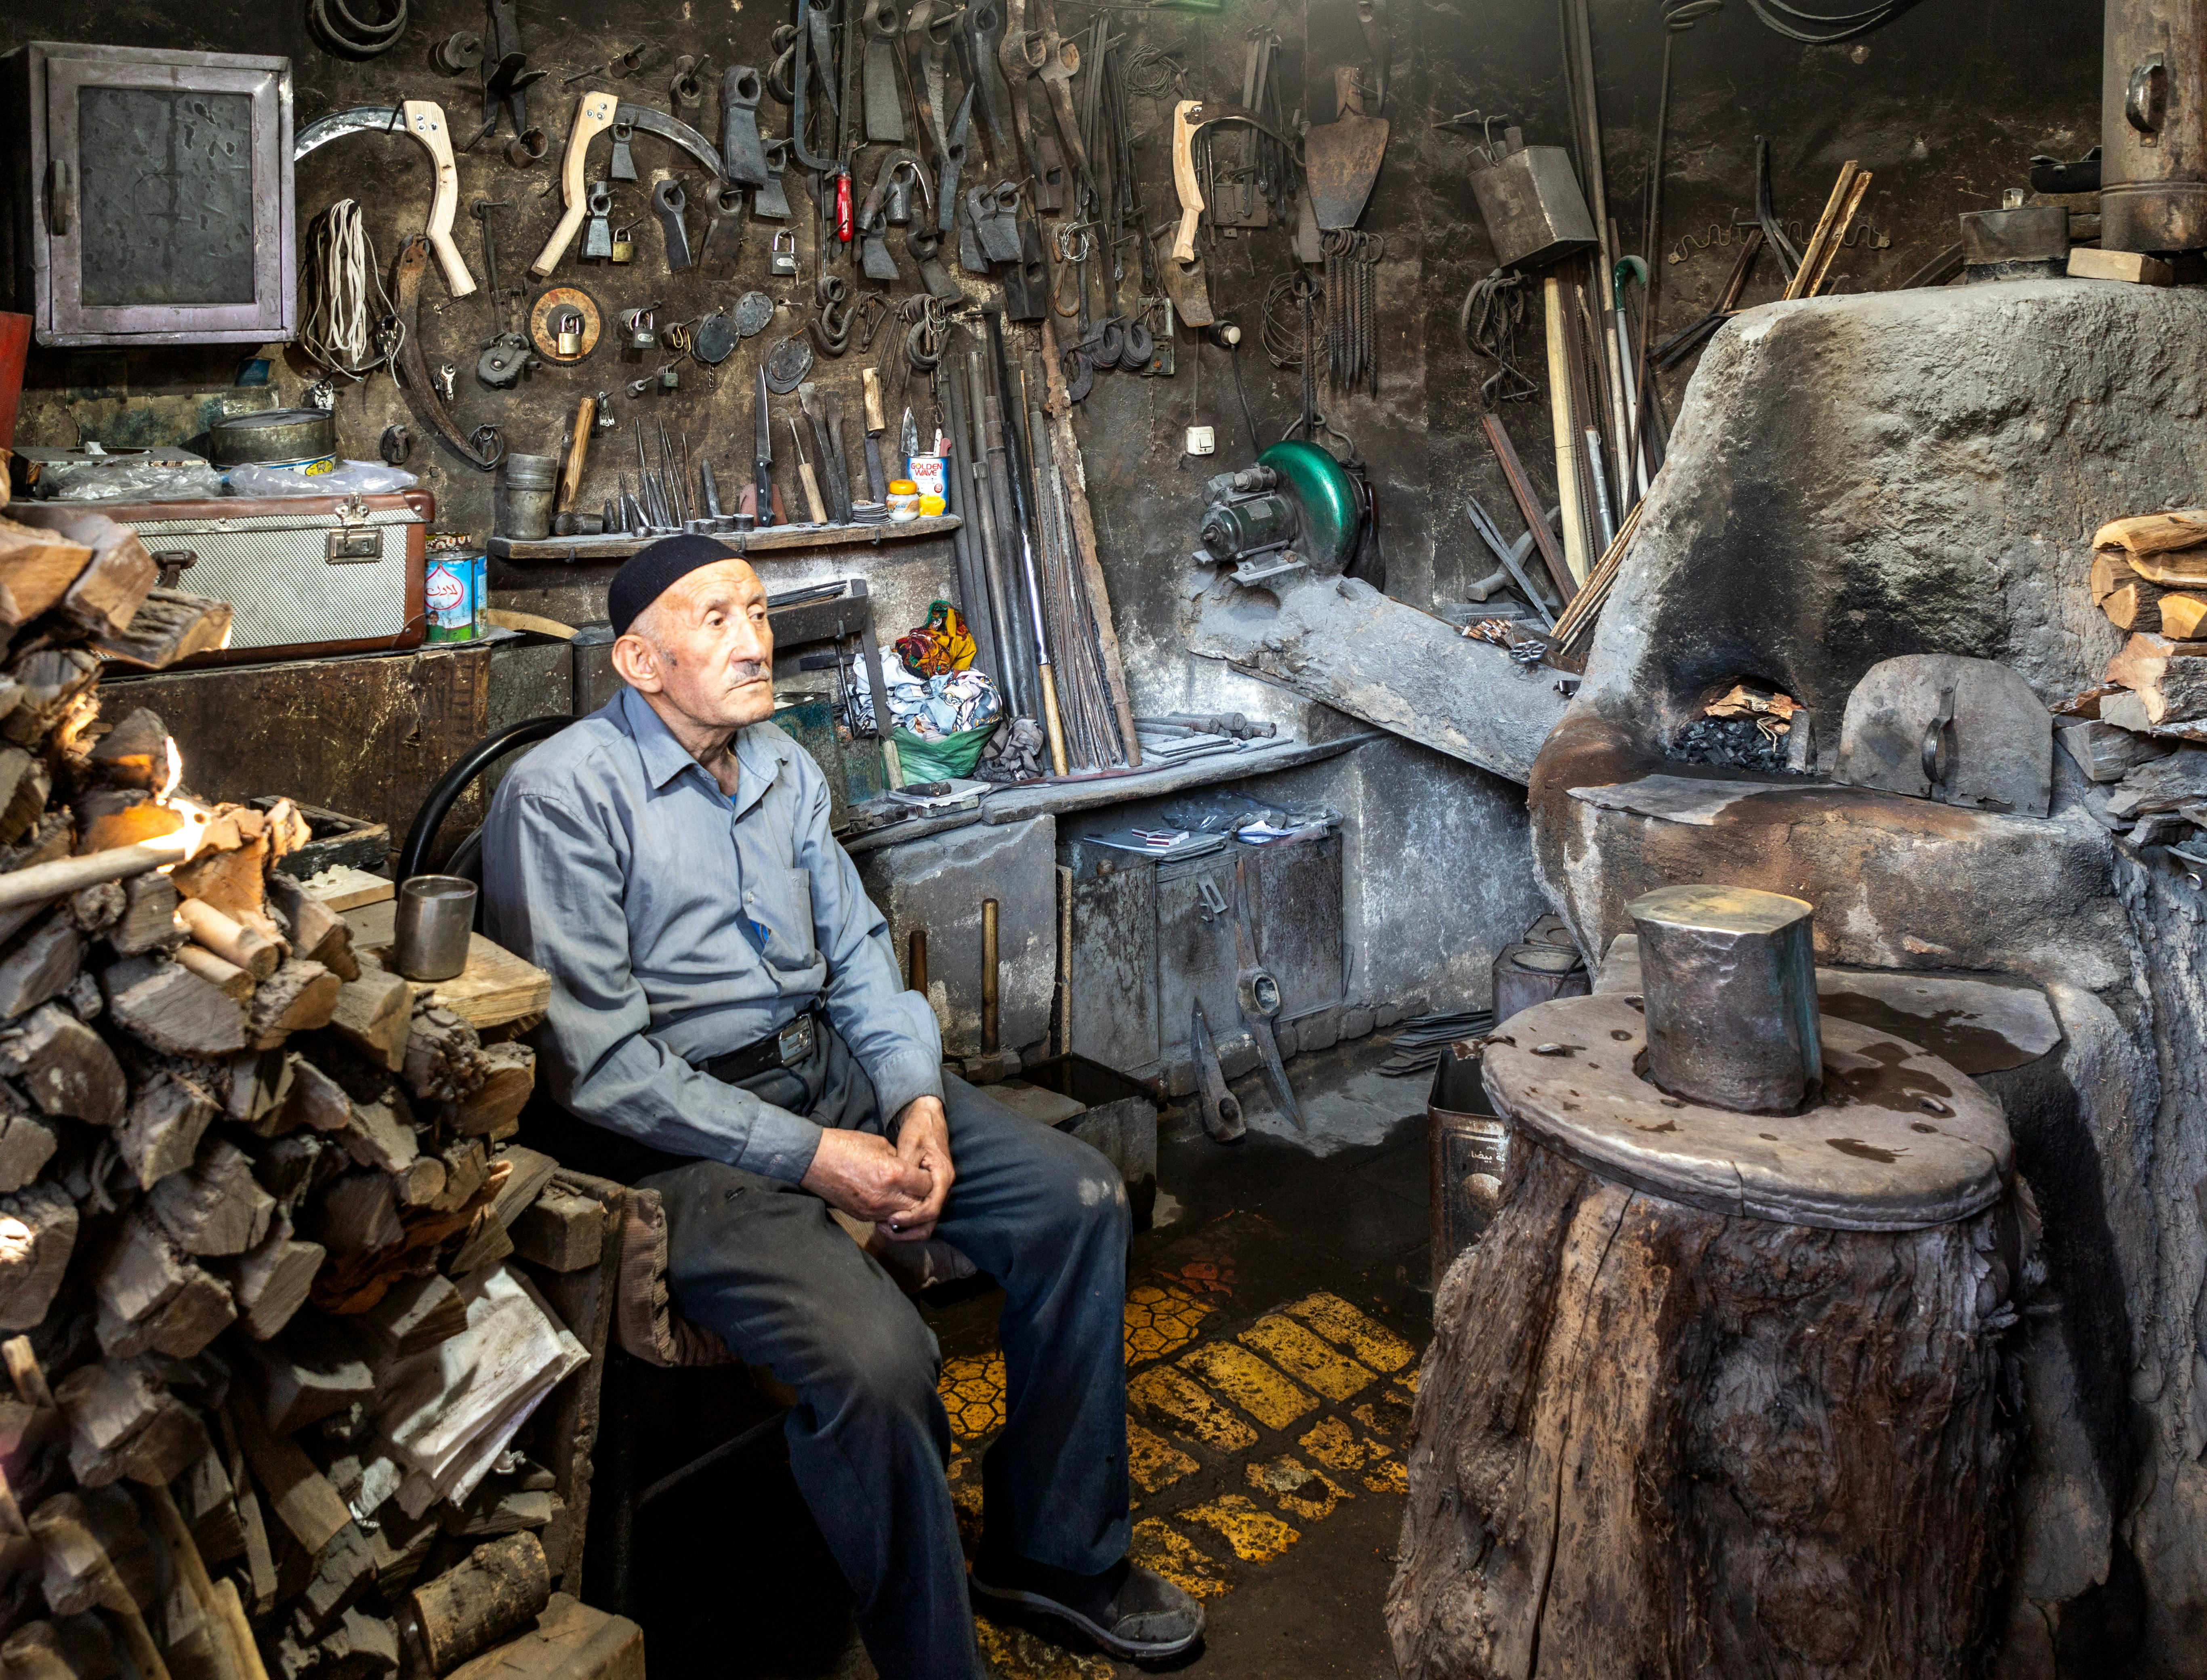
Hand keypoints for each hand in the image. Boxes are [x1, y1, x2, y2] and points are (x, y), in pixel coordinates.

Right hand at [801, 1127, 933, 1226]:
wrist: (814, 1160)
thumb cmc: (845, 1146)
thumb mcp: (880, 1145)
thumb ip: (900, 1159)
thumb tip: (911, 1169)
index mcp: (894, 1174)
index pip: (927, 1186)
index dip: (928, 1179)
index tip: (924, 1173)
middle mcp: (887, 1196)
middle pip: (920, 1206)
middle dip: (923, 1197)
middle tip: (920, 1187)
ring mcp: (874, 1209)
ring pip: (905, 1217)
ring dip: (909, 1208)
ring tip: (907, 1195)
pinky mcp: (863, 1216)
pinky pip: (886, 1219)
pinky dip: (892, 1213)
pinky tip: (890, 1201)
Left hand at [882, 1096, 953, 1241]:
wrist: (927, 1118)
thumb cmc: (919, 1130)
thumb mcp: (910, 1145)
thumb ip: (906, 1168)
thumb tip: (897, 1189)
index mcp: (942, 1177)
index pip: (931, 1209)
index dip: (911, 1219)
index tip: (891, 1220)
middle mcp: (943, 1187)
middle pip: (930, 1221)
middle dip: (908, 1230)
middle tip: (884, 1229)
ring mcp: (937, 1189)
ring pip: (926, 1219)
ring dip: (907, 1227)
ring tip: (883, 1225)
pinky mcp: (929, 1189)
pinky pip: (921, 1211)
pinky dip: (907, 1217)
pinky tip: (889, 1215)